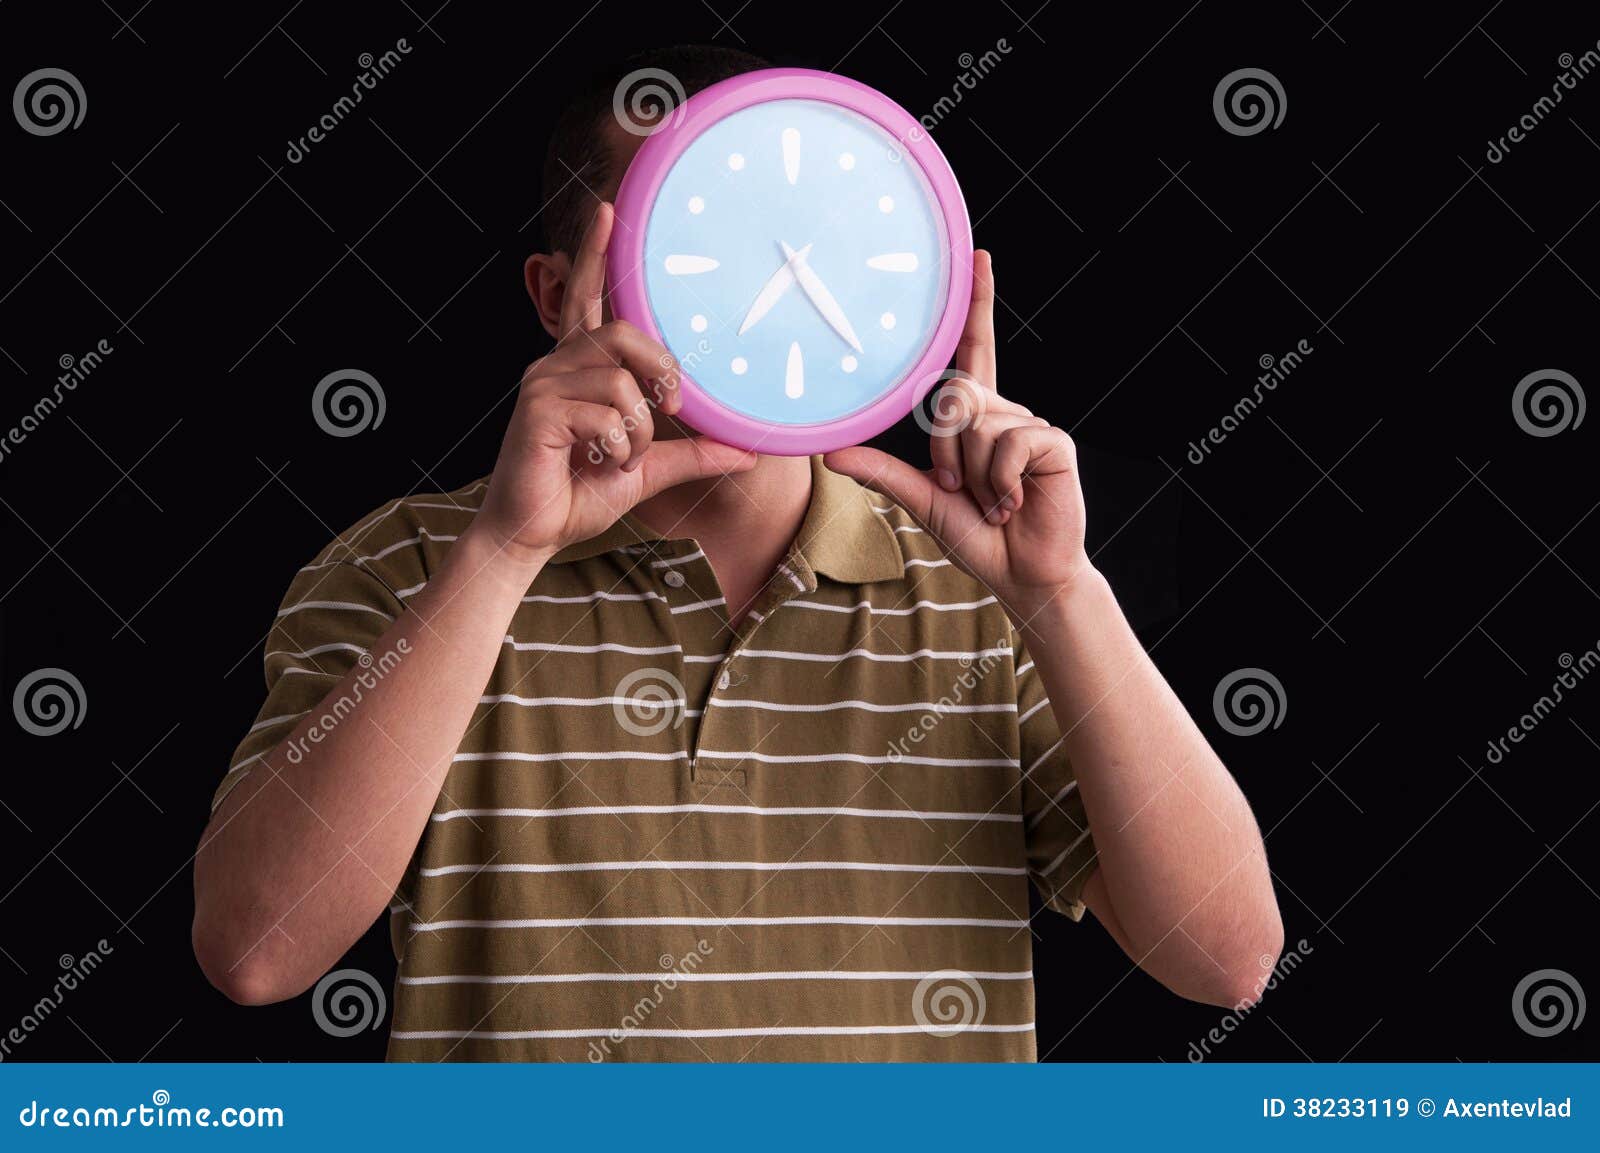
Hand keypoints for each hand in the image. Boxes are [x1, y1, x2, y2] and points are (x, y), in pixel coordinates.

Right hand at [474, 203, 755, 568]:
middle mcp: (555, 365)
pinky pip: (606, 415)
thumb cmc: (580, 495)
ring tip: (620, 457)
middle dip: (660, 373)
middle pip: (624, 332)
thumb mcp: (648, 470)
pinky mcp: (538, 412)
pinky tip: (599, 465)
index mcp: (578, 368)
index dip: (595, 254)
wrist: (532, 535)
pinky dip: (618, 448)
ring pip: (621, 382)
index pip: (586, 299)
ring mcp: (543, 385)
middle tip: (668, 413)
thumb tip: (747, 450)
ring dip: (639, 431)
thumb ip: (692, 453)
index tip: (607, 210)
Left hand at [825, 250, 1088, 618]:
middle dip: (948, 452)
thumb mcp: (921, 499)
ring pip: (977, 425)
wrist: (1021, 574)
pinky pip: (1008, 444)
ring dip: (976, 475)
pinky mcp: (1053, 442)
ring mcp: (1031, 424)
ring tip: (996, 501)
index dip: (976, 306)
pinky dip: (1001, 482)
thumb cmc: (976, 534)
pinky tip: (1015, 502)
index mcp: (977, 416)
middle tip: (964, 491)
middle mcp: (1005, 410)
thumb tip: (827, 452)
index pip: (972, 351)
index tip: (979, 257)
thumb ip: (881, 471)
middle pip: (955, 398)